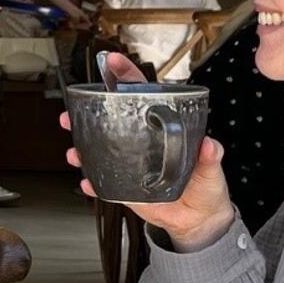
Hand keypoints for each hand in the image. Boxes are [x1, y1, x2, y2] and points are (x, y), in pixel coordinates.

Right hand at [61, 52, 236, 251]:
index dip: (126, 76)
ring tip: (74, 152)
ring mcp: (131, 165)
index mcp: (162, 130)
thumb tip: (210, 145)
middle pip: (111, 120)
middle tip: (72, 111)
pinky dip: (94, 184)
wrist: (198, 219)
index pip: (142, 94)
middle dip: (87, 113)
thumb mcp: (212, 169)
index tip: (112, 62)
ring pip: (101, 151)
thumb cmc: (206, 188)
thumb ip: (211, 157)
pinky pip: (105, 184)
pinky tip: (87, 183)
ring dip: (83, 149)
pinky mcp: (127, 188)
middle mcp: (142, 143)